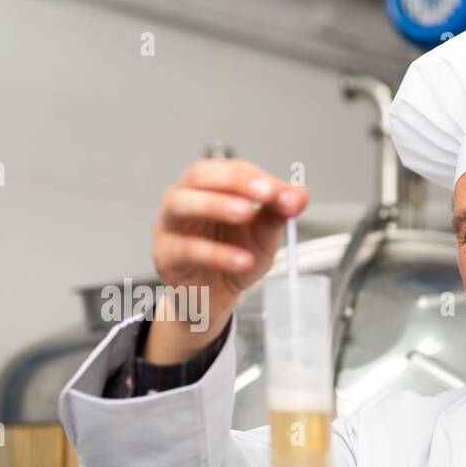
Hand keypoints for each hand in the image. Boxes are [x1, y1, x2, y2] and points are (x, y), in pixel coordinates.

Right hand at [147, 159, 308, 361]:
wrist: (214, 297)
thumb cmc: (233, 256)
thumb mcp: (263, 235)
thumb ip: (279, 215)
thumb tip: (299, 196)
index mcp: (209, 187)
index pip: (229, 169)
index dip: (255, 177)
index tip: (281, 191)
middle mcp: (184, 198)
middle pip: (199, 176)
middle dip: (234, 180)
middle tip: (264, 193)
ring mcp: (169, 225)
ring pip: (181, 204)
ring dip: (215, 204)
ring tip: (245, 213)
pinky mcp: (166, 255)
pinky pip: (187, 249)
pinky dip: (216, 253)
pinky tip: (241, 260)